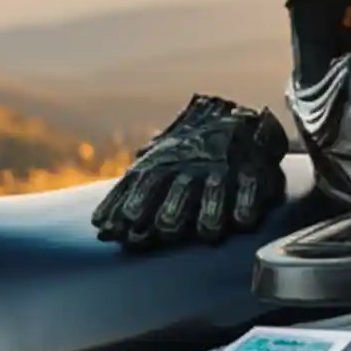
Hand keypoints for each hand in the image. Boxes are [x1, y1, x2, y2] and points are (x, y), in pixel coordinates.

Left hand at [92, 95, 288, 250]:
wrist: (235, 120)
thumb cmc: (187, 151)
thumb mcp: (156, 162)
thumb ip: (131, 191)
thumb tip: (98, 225)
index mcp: (163, 164)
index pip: (139, 187)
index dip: (125, 209)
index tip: (111, 231)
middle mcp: (189, 167)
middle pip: (176, 189)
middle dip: (167, 209)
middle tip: (162, 228)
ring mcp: (221, 169)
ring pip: (214, 189)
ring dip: (211, 210)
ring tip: (207, 230)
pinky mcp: (252, 172)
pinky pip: (250, 187)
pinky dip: (247, 203)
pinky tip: (242, 221)